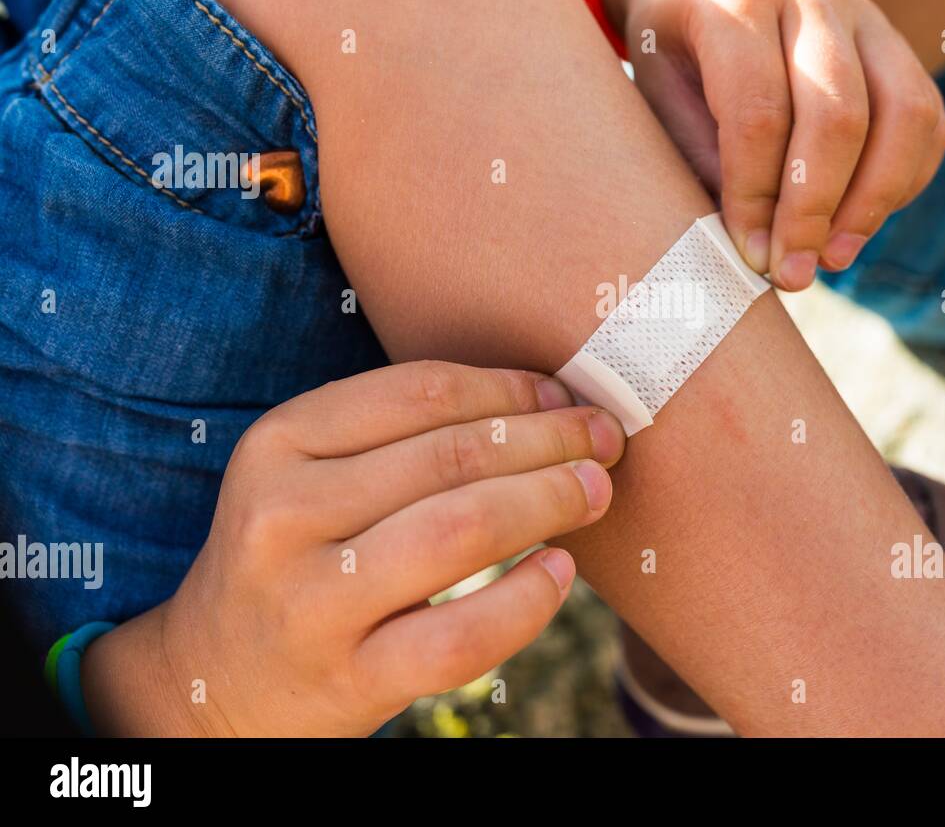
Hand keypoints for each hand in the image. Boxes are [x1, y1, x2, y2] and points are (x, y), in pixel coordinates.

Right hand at [81, 362, 624, 735]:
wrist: (214, 683)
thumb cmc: (294, 559)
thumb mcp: (309, 478)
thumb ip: (398, 439)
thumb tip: (544, 403)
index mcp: (279, 444)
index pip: (421, 394)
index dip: (510, 388)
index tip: (563, 395)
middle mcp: (285, 515)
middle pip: (453, 457)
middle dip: (550, 440)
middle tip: (603, 438)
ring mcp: (311, 602)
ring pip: (462, 531)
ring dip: (550, 501)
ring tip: (595, 491)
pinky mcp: (347, 678)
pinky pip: (462, 636)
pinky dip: (528, 600)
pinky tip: (561, 571)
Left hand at [606, 0, 944, 290]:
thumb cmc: (674, 54)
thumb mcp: (659, 98)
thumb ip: (703, 160)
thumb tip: (755, 247)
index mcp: (736, 1)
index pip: (759, 111)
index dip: (757, 196)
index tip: (750, 256)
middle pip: (838, 114)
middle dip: (817, 209)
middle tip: (794, 273)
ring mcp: (866, 15)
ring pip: (904, 113)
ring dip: (874, 201)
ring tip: (833, 258)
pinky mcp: (898, 44)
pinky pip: (928, 119)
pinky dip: (904, 182)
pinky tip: (860, 224)